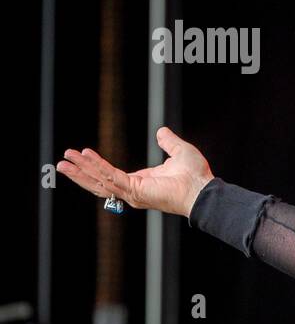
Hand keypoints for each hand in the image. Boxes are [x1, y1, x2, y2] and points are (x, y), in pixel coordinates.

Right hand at [57, 126, 214, 217]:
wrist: (204, 188)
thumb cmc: (196, 175)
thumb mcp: (179, 151)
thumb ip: (168, 142)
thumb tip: (161, 131)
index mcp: (141, 182)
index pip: (111, 176)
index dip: (95, 166)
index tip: (82, 155)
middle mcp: (133, 190)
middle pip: (99, 182)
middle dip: (80, 172)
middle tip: (62, 162)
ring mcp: (133, 193)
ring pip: (100, 182)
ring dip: (81, 171)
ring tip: (64, 161)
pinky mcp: (136, 191)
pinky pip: (111, 177)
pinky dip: (97, 167)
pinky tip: (85, 157)